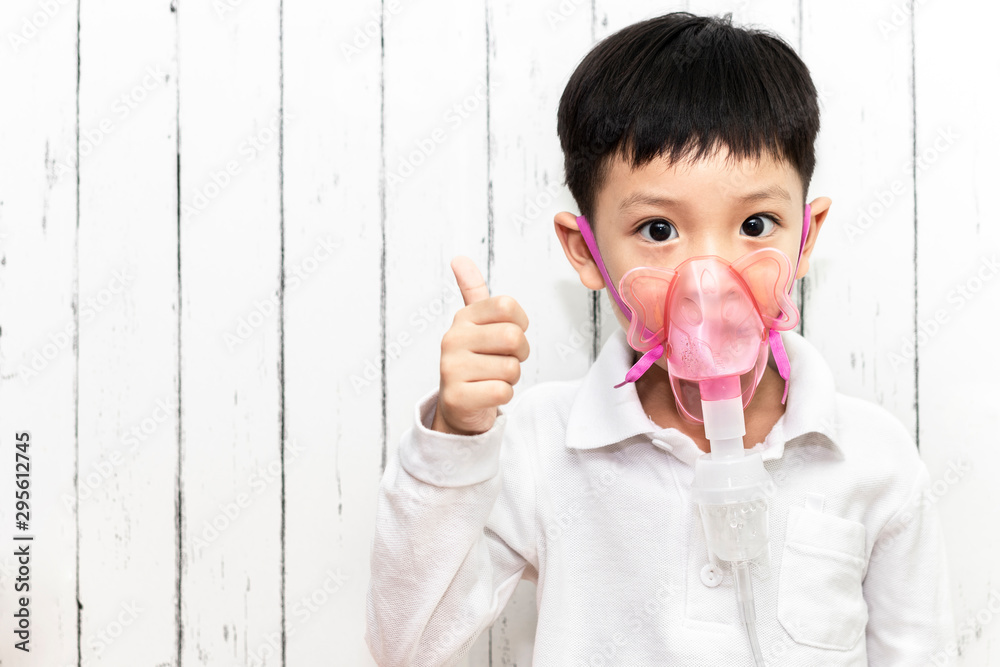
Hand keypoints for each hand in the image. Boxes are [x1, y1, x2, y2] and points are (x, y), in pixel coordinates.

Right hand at [431, 256, 529, 434]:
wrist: (458, 406)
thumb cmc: (475, 362)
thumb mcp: (475, 325)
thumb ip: (472, 291)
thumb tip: (459, 258)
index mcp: (463, 318)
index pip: (508, 306)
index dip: (520, 324)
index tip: (508, 336)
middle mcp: (453, 339)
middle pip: (513, 337)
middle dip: (519, 354)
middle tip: (503, 361)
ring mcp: (452, 368)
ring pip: (511, 368)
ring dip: (510, 378)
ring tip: (492, 378)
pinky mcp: (457, 397)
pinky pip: (502, 391)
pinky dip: (503, 396)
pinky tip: (488, 393)